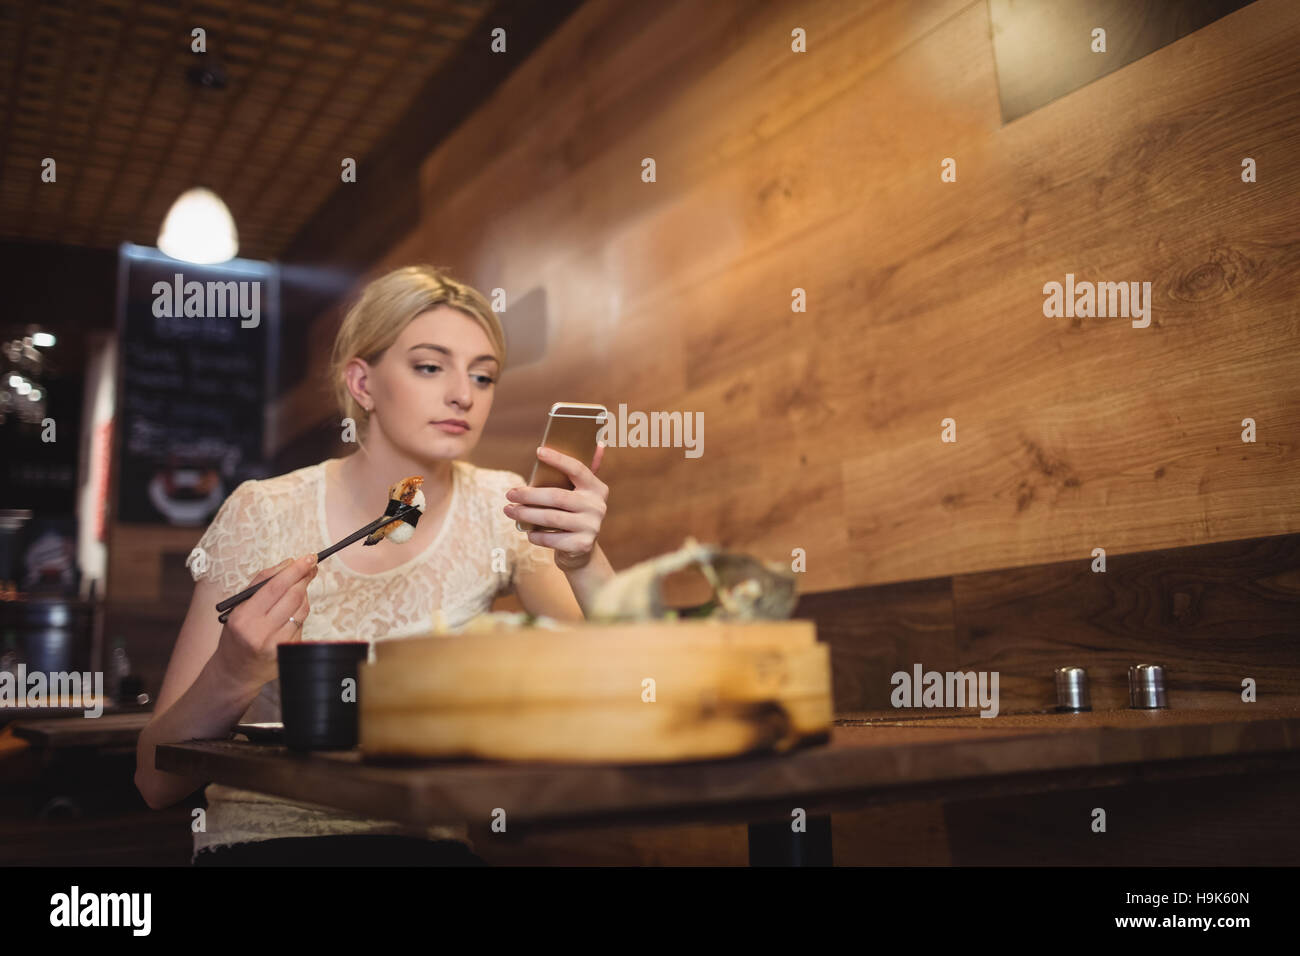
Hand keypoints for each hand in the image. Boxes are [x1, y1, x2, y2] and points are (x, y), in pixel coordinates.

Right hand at [213, 553, 316, 689]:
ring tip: (299, 587)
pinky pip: (302, 623)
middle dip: (304, 577)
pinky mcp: (289, 651)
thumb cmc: (237, 633)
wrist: (235, 672)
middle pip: (293, 596)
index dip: (295, 570)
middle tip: (311, 566)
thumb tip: (289, 563)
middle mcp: (260, 632)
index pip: (275, 587)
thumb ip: (261, 582)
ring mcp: (277, 644)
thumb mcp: (238, 607)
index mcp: (243, 618)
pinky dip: (300, 612)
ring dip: (304, 594)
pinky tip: (291, 611)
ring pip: (302, 609)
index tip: (309, 557)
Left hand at [504, 443, 607, 570]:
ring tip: (509, 510)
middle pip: (557, 496)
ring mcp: (592, 527)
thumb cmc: (572, 514)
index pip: (578, 469)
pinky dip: (535, 535)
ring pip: (551, 518)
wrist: (581, 551)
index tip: (539, 451)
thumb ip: (580, 473)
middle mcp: (598, 506)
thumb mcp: (578, 494)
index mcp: (597, 488)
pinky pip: (551, 538)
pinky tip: (526, 531)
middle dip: (529, 495)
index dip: (559, 459)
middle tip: (509, 494)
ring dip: (525, 514)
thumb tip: (597, 443)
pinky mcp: (582, 545)